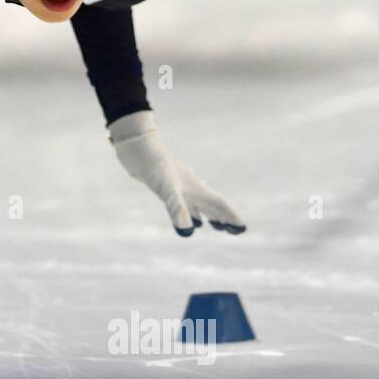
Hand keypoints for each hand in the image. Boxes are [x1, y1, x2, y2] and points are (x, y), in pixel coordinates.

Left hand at [107, 110, 245, 236]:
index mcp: (196, 188)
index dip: (231, 216)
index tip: (242, 229)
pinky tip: (183, 215)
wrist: (136, 147)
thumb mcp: (166, 189)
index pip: (219, 204)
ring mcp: (178, 185)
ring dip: (207, 215)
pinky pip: (182, 202)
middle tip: (233, 231)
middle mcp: (190, 187)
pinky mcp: (164, 185)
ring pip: (198, 203)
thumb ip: (177, 208)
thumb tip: (187, 231)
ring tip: (213, 226)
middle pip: (211, 205)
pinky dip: (186, 211)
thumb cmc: (153, 165)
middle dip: (223, 218)